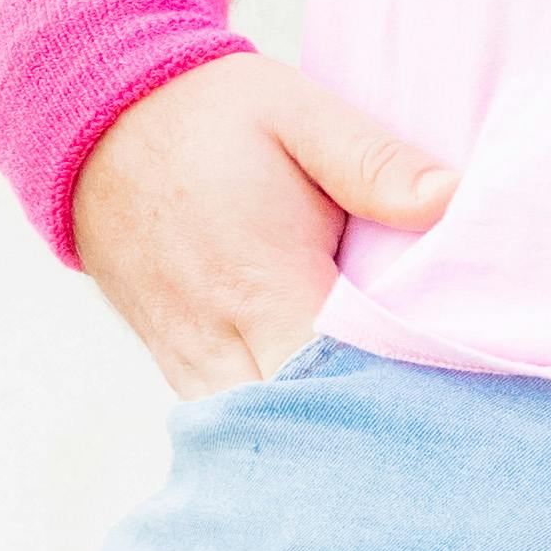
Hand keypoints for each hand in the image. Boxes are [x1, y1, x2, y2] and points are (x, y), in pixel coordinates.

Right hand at [72, 52, 452, 397]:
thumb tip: (454, 199)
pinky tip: (323, 407)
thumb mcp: (299, 113)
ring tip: (383, 420)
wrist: (97, 121)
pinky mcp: (174, 362)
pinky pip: (229, 419)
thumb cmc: (211, 115)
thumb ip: (375, 162)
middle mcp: (219, 340)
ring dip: (317, 434)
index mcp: (262, 283)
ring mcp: (188, 361)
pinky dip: (275, 423)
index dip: (396, 396)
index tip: (450, 396)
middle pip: (300, 431)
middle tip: (431, 421)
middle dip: (363, 433)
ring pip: (259, 438)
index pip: (337, 379)